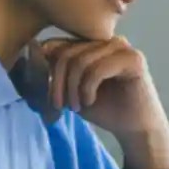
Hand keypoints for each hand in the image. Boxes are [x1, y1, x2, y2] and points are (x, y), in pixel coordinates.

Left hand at [40, 36, 168, 168]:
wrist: (135, 129)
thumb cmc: (105, 109)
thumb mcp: (71, 89)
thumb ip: (56, 70)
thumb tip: (34, 47)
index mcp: (91, 43)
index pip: (57, 46)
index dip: (49, 73)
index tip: (53, 100)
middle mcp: (106, 40)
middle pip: (67, 53)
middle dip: (59, 83)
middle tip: (61, 106)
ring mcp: (122, 47)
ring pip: (80, 61)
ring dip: (73, 89)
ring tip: (77, 106)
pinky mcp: (133, 59)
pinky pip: (97, 70)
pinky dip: (87, 89)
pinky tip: (90, 101)